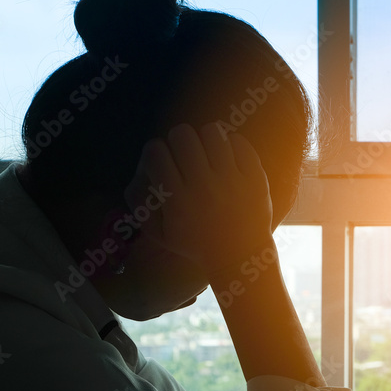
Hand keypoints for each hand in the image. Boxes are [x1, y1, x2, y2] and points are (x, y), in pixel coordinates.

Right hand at [124, 123, 273, 273]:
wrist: (240, 258)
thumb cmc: (196, 245)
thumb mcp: (161, 235)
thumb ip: (141, 207)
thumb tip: (135, 176)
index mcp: (178, 200)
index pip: (155, 152)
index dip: (154, 150)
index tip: (161, 159)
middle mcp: (204, 187)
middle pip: (182, 135)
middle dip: (178, 139)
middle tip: (183, 151)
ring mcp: (232, 181)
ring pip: (212, 132)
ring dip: (205, 138)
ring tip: (207, 151)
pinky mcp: (255, 178)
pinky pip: (239, 143)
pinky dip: (230, 145)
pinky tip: (227, 157)